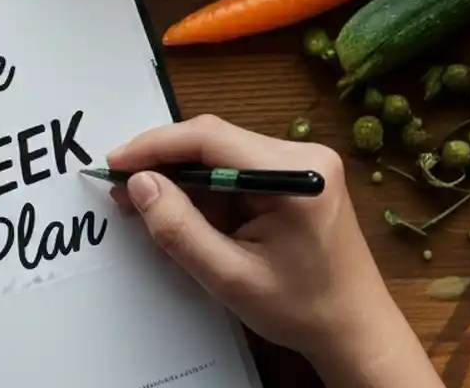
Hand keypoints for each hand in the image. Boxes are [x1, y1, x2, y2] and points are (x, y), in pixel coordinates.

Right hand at [107, 115, 442, 387]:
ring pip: (220, 153)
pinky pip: (235, 168)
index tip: (114, 163)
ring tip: (143, 202)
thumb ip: (180, 229)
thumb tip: (139, 184)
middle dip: (162, 162)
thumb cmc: (302, 309)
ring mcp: (302, 163)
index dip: (154, 146)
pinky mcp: (295, 176)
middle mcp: (303, 155)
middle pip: (213, 140)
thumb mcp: (230, 276)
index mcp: (296, 173)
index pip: (210, 139)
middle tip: (120, 187)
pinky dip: (202, 186)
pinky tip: (179, 208)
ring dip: (180, 176)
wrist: (355, 330)